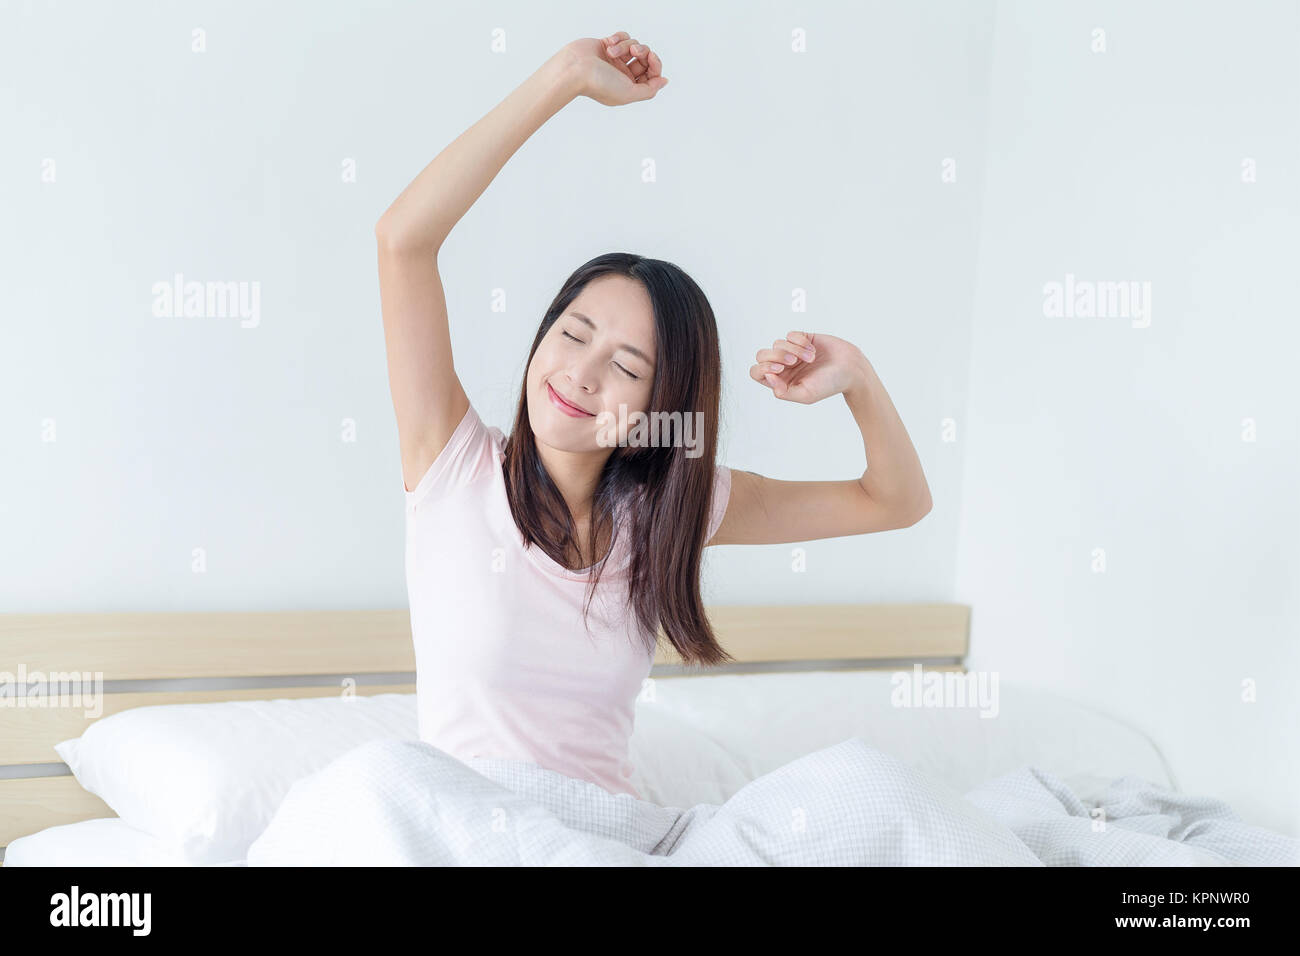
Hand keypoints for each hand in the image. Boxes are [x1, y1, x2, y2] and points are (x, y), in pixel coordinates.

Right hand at [562, 31, 667, 105]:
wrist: (574, 69)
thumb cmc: (598, 83)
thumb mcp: (629, 93)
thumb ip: (649, 90)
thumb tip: (664, 81)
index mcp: (629, 87)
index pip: (652, 74)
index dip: (655, 64)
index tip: (651, 58)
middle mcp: (623, 74)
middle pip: (645, 59)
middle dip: (643, 52)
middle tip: (634, 52)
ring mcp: (615, 60)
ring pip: (634, 46)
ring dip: (625, 45)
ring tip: (612, 51)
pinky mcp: (607, 46)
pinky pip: (622, 37)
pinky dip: (618, 38)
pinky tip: (608, 43)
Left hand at [749, 331, 867, 404]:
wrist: (851, 369)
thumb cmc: (829, 385)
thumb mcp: (806, 395)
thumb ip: (783, 392)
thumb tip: (767, 377)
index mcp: (780, 381)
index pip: (757, 372)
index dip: (762, 369)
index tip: (779, 370)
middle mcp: (783, 366)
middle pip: (762, 355)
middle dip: (775, 356)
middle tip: (792, 362)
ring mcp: (792, 351)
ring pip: (777, 343)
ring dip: (794, 350)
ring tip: (811, 358)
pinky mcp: (802, 338)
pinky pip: (790, 335)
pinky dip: (800, 341)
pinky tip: (812, 349)